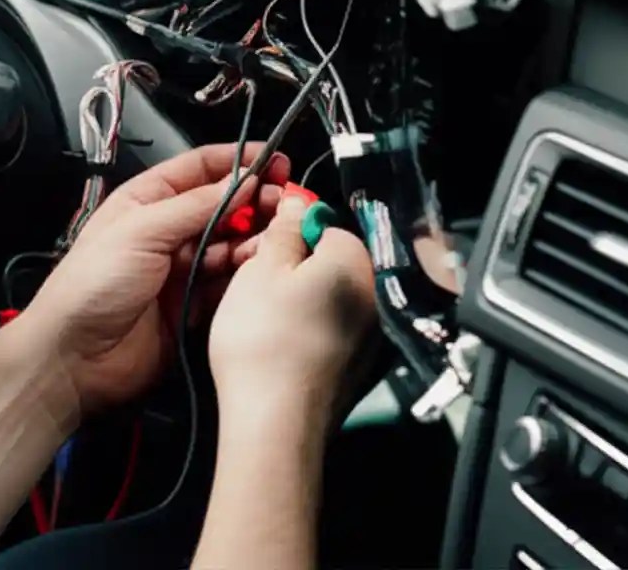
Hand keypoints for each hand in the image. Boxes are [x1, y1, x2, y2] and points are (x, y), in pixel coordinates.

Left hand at [25, 144, 289, 411]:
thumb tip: (239, 182)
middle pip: (223, 205)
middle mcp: (166, 230)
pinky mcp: (193, 302)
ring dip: (254, 235)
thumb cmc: (88, 288)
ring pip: (231, 241)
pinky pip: (229, 280)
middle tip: (283, 200)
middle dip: (255, 199)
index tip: (274, 160)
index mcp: (146, 201)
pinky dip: (246, 271)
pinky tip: (258, 264)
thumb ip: (194, 207)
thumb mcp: (141, 231)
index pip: (200, 169)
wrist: (75, 357)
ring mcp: (181, 267)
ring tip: (273, 234)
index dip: (238, 161)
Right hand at [209, 194, 375, 426]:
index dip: (290, 234)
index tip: (260, 252)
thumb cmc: (264, 341)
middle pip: (330, 263)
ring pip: (328, 299)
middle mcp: (373, 297)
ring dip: (298, 302)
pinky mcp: (356, 369)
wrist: (274, 425)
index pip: (327, 225)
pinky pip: (329, 333)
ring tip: (260, 322)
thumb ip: (284, 231)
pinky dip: (305, 334)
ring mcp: (369, 337)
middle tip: (254, 287)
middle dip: (293, 269)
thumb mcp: (261, 270)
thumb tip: (298, 203)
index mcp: (356, 263)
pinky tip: (277, 349)